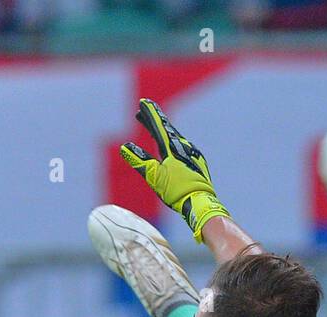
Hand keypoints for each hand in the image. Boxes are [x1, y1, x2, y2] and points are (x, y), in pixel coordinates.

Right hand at [120, 98, 229, 243]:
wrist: (201, 204)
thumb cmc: (176, 192)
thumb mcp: (154, 177)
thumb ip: (140, 161)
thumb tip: (126, 147)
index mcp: (172, 149)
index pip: (159, 127)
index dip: (150, 114)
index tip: (143, 103)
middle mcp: (184, 147)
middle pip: (167, 130)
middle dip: (154, 120)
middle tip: (142, 111)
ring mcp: (193, 154)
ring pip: (175, 138)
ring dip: (163, 132)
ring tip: (154, 127)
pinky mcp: (197, 162)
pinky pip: (182, 147)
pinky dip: (173, 143)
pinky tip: (171, 146)